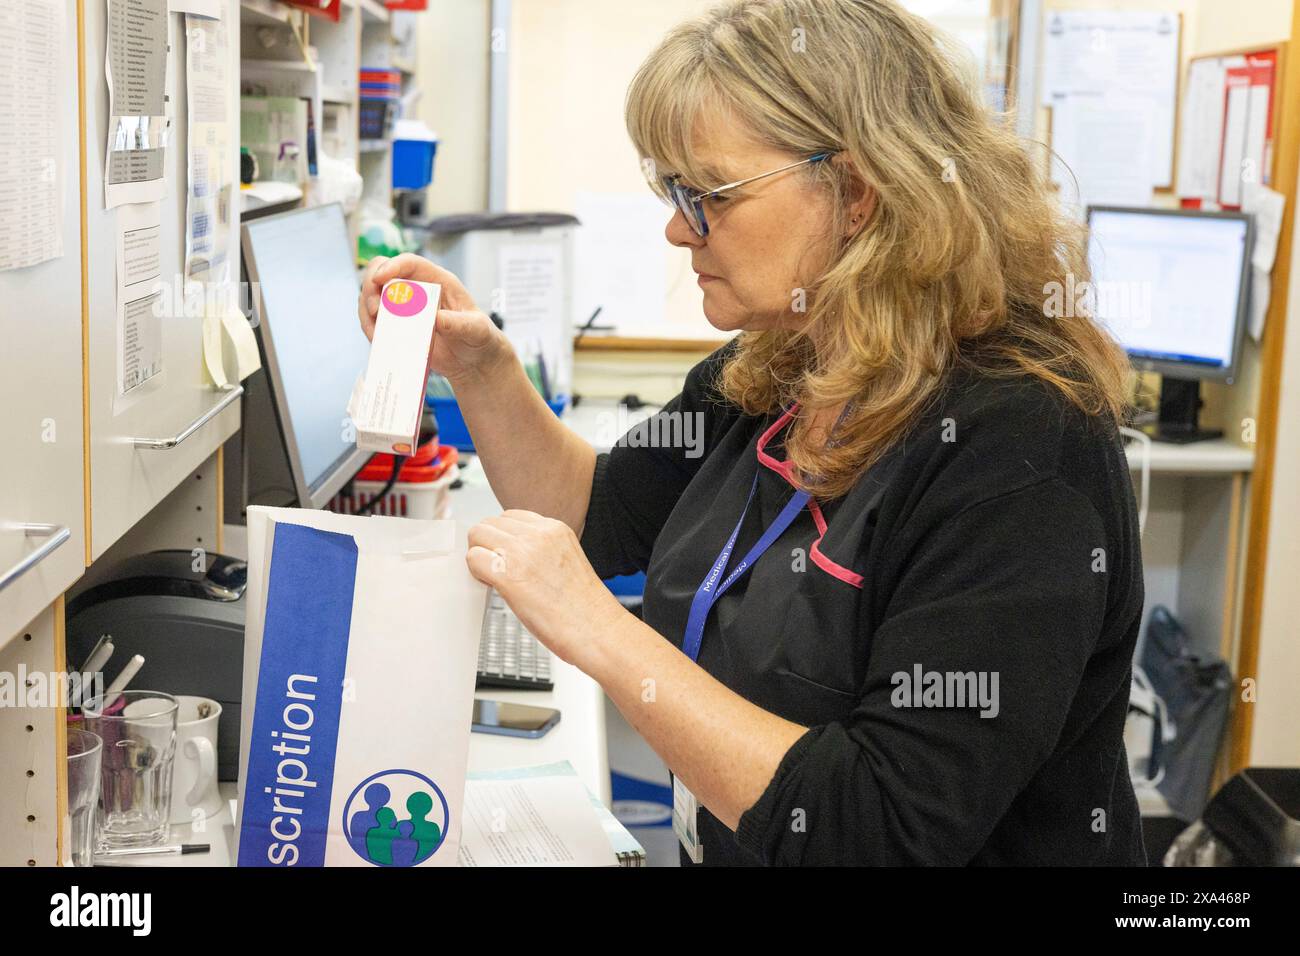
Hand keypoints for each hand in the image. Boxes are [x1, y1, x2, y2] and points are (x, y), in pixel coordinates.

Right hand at [357, 253, 508, 385]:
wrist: (473, 361)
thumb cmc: (479, 338)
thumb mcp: (476, 330)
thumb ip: (459, 324)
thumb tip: (436, 319)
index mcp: (437, 280)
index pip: (409, 263)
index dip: (392, 266)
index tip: (380, 278)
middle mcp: (416, 288)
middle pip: (381, 272)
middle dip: (371, 286)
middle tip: (376, 310)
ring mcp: (402, 307)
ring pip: (372, 295)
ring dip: (366, 309)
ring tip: (376, 330)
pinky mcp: (395, 325)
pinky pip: (373, 320)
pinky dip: (369, 327)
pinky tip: (377, 339)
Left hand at [466, 510, 624, 665]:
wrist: (597, 630)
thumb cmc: (583, 608)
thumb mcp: (565, 560)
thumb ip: (539, 549)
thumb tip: (509, 552)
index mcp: (555, 528)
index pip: (510, 516)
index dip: (502, 538)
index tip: (508, 558)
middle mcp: (538, 534)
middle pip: (489, 523)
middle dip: (488, 546)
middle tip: (499, 571)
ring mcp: (523, 552)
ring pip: (477, 536)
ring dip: (481, 558)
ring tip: (498, 580)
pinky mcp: (509, 575)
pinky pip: (473, 559)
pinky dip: (477, 574)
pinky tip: (495, 588)